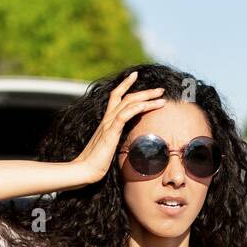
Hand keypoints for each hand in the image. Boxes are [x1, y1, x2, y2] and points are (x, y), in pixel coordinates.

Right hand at [70, 70, 166, 185]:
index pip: (115, 96)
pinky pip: (124, 116)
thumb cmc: (95, 163)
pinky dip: (136, 108)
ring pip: (128, 103)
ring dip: (147, 98)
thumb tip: (125, 142)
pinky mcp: (110, 132)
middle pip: (127, 97)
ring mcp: (108, 124)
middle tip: (160, 89)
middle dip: (145, 91)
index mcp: (106, 121)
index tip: (135, 75)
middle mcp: (107, 119)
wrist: (84, 170)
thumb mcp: (108, 147)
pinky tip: (146, 105)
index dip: (125, 84)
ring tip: (161, 96)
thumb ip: (115, 140)